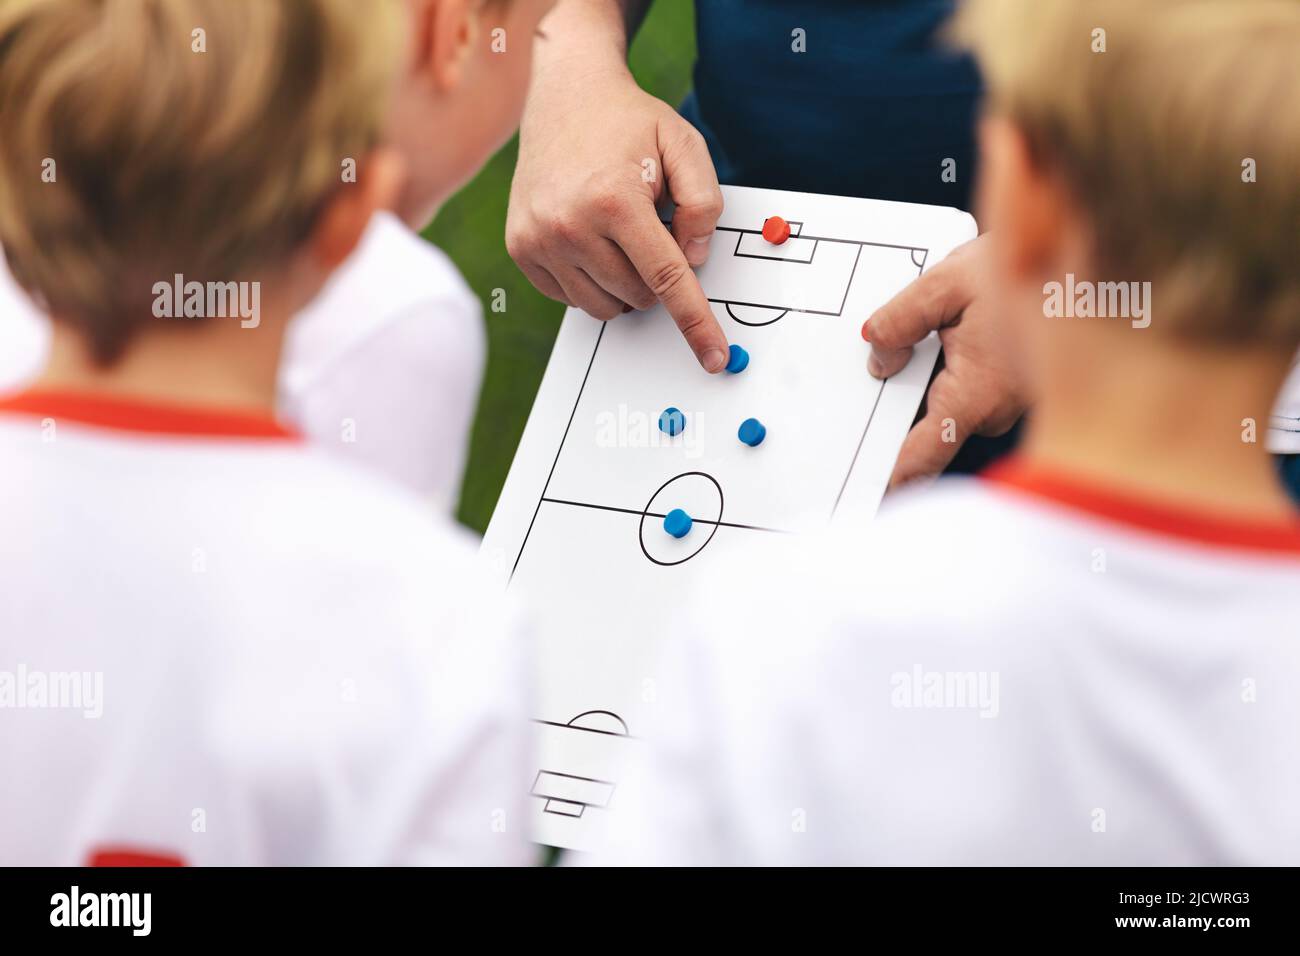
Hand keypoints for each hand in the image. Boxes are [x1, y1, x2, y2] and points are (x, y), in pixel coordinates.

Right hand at [506, 63, 728, 371]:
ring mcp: (539, 240)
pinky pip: (571, 298)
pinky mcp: (522, 249)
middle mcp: (569, 224)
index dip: (695, 322)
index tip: (713, 357)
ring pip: (604, 306)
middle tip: (649, 227)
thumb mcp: (685, 144)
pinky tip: (592, 238)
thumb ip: (704, 202)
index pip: (665, 277)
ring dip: (625, 283)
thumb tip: (695, 258)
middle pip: (638, 296)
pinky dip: (593, 280)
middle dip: (655, 274)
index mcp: (613, 199)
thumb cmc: (627, 122)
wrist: (566, 96)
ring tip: (620, 231)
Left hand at [863, 235, 1029, 487]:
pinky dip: (955, 366)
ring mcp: (1008, 406)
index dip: (887, 477)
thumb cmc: (1035, 269)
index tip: (864, 492)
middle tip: (895, 356)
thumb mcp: (950, 283)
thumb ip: (901, 320)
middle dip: (902, 396)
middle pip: (925, 424)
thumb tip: (878, 354)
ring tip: (947, 326)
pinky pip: (971, 392)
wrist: (1095, 257)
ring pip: (949, 404)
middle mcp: (994, 413)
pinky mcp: (1015, 393)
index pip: (919, 457)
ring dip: (933, 374)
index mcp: (975, 397)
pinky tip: (964, 328)